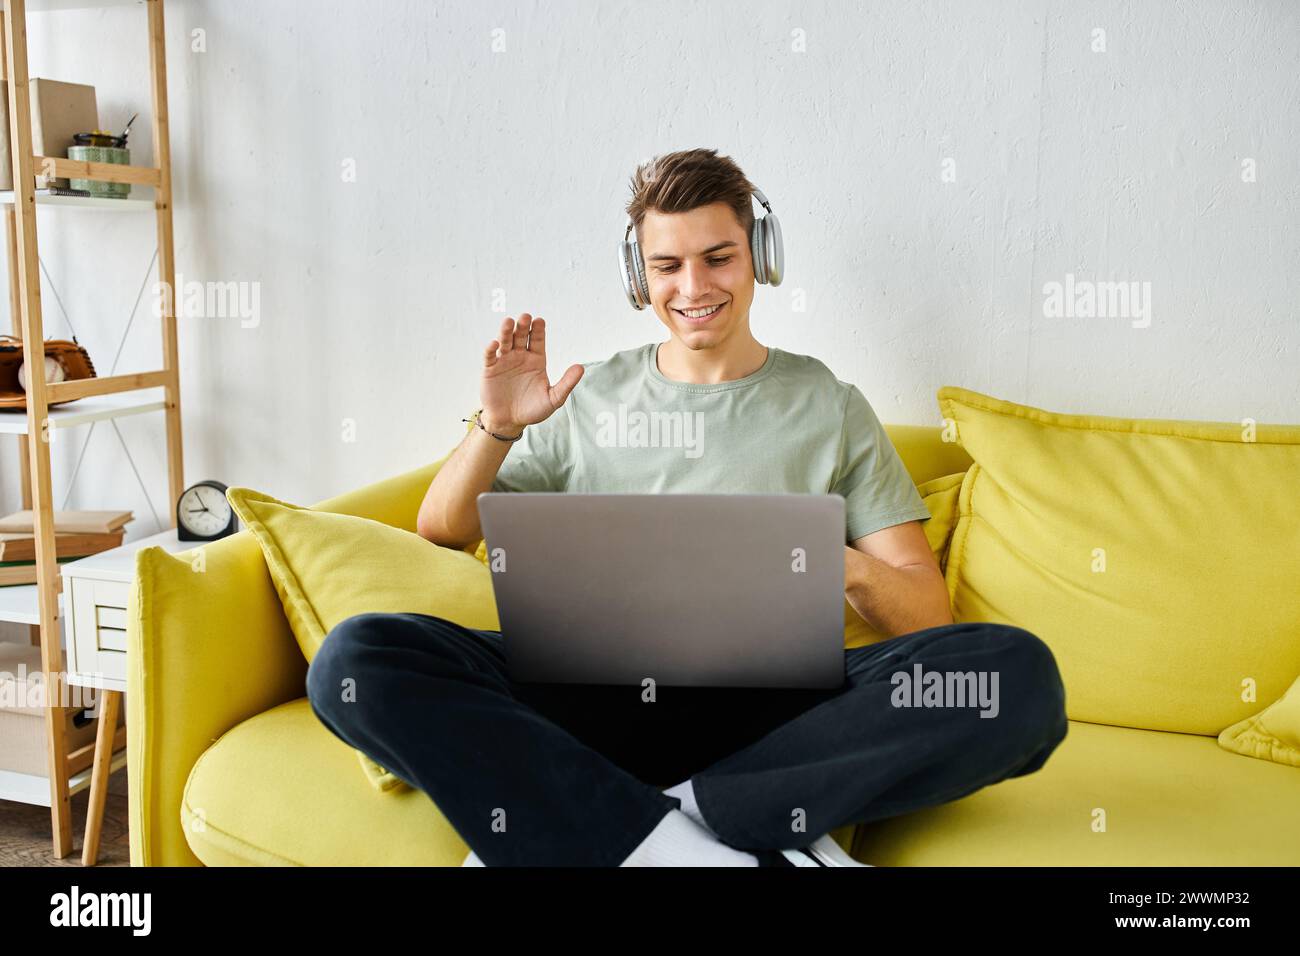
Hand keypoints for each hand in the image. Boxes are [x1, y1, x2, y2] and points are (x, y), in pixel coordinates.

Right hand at [480, 313, 583, 432]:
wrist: (510, 421)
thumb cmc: (533, 410)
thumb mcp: (553, 399)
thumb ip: (566, 383)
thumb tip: (581, 368)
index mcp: (536, 360)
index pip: (538, 340)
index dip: (538, 330)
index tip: (539, 321)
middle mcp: (520, 357)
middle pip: (521, 337)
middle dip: (523, 326)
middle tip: (525, 317)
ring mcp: (504, 361)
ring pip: (505, 341)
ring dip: (506, 331)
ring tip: (509, 322)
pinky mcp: (490, 369)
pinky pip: (490, 356)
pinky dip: (491, 349)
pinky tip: (494, 344)